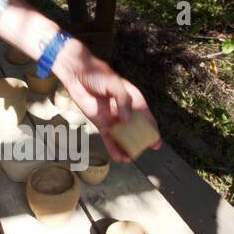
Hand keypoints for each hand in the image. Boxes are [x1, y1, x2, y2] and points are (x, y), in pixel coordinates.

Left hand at [52, 39, 160, 161]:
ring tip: (131, 158)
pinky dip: (114, 148)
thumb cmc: (97, 74)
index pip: (146, 116)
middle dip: (141, 140)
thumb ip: (124, 101)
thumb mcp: (115, 84)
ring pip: (123, 136)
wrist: (77, 75)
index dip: (153, 129)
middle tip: (145, 150)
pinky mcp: (101, 123)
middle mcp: (124, 110)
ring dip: (127, 147)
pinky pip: (109, 138)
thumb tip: (127, 120)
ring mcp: (113, 118)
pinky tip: (119, 157)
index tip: (156, 142)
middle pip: (136, 128)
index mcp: (132, 98)